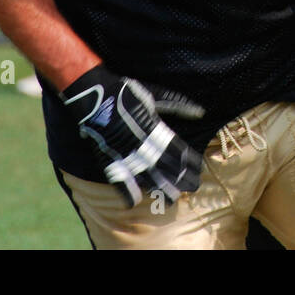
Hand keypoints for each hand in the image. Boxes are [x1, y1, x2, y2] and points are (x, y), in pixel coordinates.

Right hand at [60, 66, 204, 206]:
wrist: (94, 93)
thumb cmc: (125, 92)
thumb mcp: (154, 95)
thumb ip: (177, 105)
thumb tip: (200, 112)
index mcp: (151, 126)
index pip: (175, 148)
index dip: (187, 161)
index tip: (198, 170)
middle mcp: (139, 141)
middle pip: (163, 164)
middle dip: (179, 178)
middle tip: (192, 188)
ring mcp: (122, 150)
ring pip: (144, 174)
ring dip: (159, 187)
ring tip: (172, 199)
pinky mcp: (106, 156)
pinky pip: (116, 176)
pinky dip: (124, 190)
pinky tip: (134, 202)